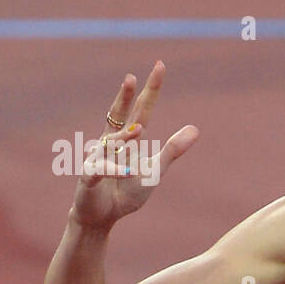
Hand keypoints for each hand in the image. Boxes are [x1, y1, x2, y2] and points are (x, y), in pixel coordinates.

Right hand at [71, 61, 198, 229]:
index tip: (159, 66)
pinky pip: (100, 169)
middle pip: (120, 115)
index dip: (150, 90)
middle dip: (125, 96)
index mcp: (129, 140)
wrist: (102, 217)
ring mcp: (99, 157)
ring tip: (139, 131)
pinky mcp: (89, 176)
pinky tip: (127, 171)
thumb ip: (172, 150)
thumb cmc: (126, 192)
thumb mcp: (155, 171)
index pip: (141, 109)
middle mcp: (112, 143)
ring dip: (125, 137)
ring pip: (111, 141)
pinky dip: (113, 169)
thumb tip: (196, 128)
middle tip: (131, 76)